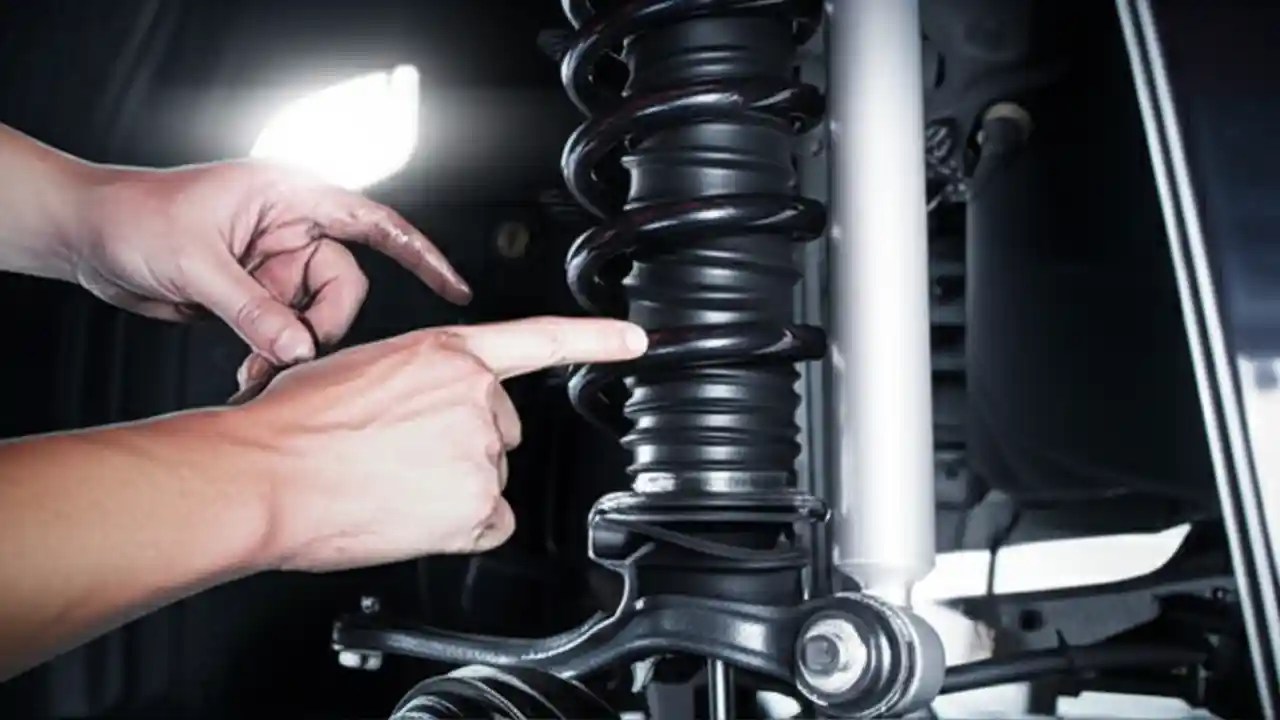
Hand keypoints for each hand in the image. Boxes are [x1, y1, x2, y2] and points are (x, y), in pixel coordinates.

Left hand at [72, 160, 470, 370]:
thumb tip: (300, 349)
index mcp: (290, 197)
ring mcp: (275, 267)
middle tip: (289, 356)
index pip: (374, 222)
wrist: (87, 236)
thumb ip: (252, 306)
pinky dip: (273, 357)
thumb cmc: (134, 216)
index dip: (420, 253)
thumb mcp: (194, 260)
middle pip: (344, 287)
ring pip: (315, 318)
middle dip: (323, 326)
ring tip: (254, 370)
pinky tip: (248, 371)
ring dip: (292, 349)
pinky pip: (286, 334)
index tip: (455, 287)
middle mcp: (291, 230)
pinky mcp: (257, 298)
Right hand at [231, 316, 647, 571]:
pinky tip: (411, 515)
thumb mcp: (362, 369)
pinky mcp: (474, 506)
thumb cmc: (293, 424)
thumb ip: (419, 383)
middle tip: (400, 453)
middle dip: (462, 442)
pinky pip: (487, 526)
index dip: (596, 340)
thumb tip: (427, 413)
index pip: (541, 340)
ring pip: (487, 479)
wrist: (264, 474)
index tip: (634, 341)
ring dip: (450, 486)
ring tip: (390, 483)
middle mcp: (475, 399)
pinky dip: (458, 528)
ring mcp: (479, 453)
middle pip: (500, 429)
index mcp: (447, 354)